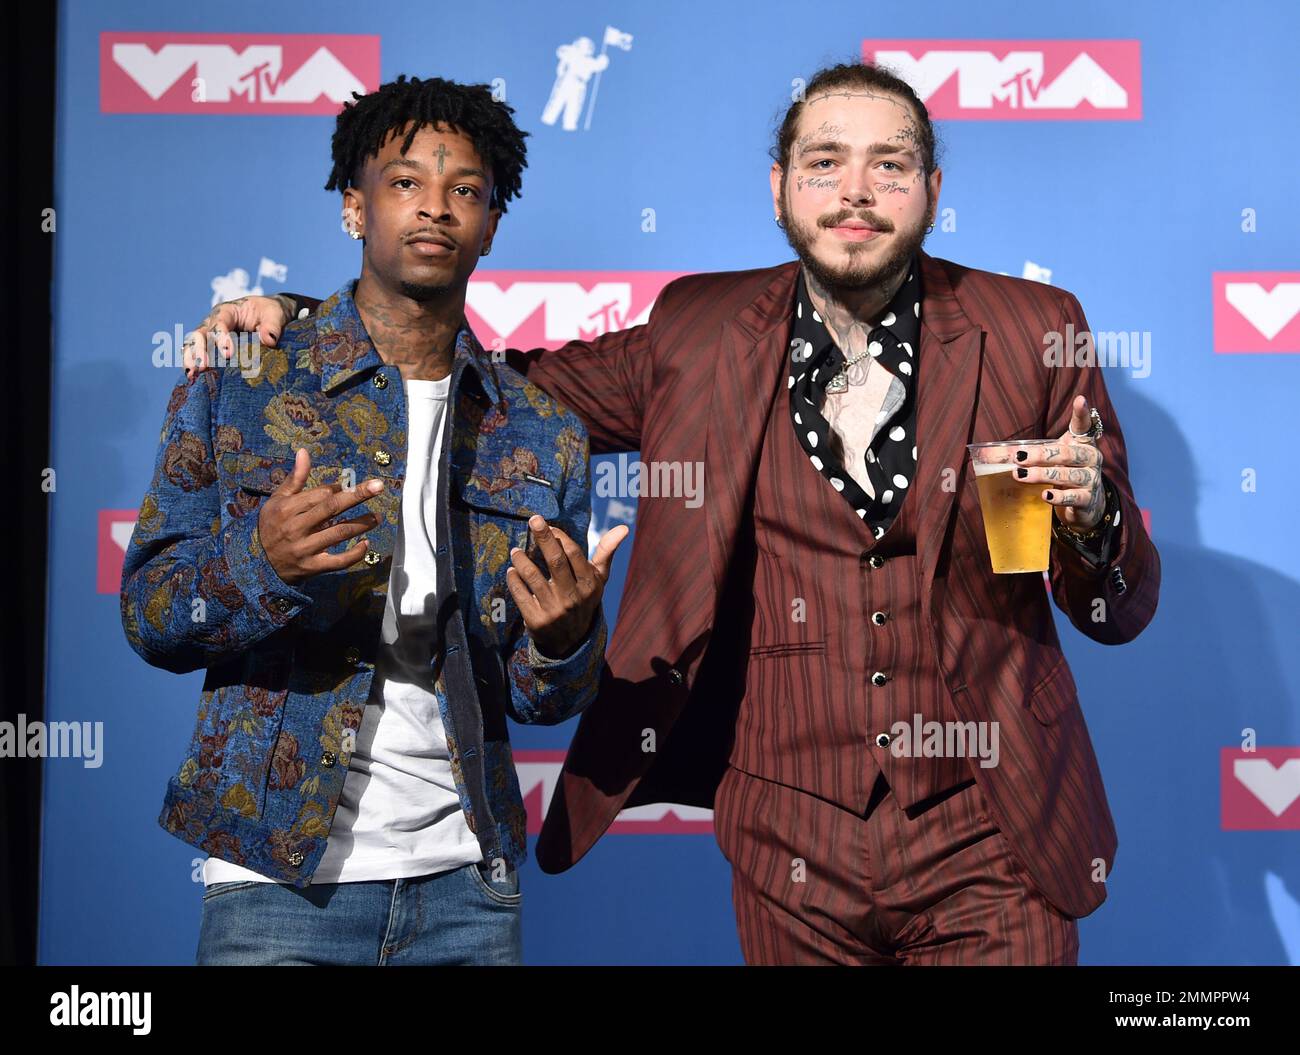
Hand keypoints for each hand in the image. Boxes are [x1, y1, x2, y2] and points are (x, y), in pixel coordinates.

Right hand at [182, 295, 291, 379]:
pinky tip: (194, 379)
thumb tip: (268, 341)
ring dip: (191, 360)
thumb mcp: (274, 314)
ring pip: (193, 345)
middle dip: (199, 350)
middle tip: (203, 366)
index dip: (222, 337)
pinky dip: (195, 366)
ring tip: (192, 374)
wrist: (266, 316)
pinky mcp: (210, 349)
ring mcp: (209, 336)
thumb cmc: (269, 313)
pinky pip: (197, 356)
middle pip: (200, 334)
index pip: (220, 322)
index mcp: (228, 311)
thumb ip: (272, 326)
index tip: (228, 355)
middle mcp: (213, 322)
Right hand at [258, 448, 385, 583]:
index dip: (340, 489)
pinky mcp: (312, 567)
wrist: (258, 562)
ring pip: (339, 533)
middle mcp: (296, 527)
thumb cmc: (272, 525)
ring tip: (378, 517)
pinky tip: (366, 544)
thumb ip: (295, 478)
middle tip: (379, 486)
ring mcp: (305, 548)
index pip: (321, 494)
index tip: (350, 486)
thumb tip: (304, 452)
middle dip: (357, 495)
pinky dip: (355, 554)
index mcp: (287, 508)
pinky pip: (338, 561)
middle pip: (332, 508)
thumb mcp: (277, 500)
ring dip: (362, 524)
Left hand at [506, 516, 628, 658]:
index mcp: (589, 585)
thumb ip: (606, 552)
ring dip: (522, 560)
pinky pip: (520, 595)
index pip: (574, 554)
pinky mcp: (536, 621)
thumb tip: (624, 527)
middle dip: (544, 538)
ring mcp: (554, 610)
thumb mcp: (598, 579)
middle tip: (533, 520)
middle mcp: (573, 597)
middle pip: (555, 562)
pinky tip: (512, 571)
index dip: (560, 537)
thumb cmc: (584, 599)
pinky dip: (514, 580)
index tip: (548, 526)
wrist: (571, 641)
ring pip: (533, 577)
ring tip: (515, 551)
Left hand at [1013, 394, 1106, 529]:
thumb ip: (1022, 453)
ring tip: (1020, 475)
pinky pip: (1074, 497)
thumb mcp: (1045, 459)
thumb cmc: (1061, 473)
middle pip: (1067, 453)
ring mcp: (1091, 479)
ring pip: (1068, 475)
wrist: (1083, 504)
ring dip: (1042, 475)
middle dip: (1041, 455)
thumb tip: (986, 454)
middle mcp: (1090, 458)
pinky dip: (1059, 497)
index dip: (1082, 414)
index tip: (1079, 400)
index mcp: (1080, 443)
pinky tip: (1045, 495)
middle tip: (1019, 457)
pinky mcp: (1088, 500)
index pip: (1083, 426)